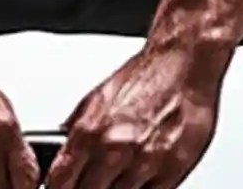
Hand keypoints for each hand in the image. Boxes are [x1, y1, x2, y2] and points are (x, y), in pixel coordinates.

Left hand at [46, 44, 226, 188]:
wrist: (183, 65)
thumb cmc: (145, 77)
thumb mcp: (97, 98)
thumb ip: (77, 126)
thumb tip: (63, 147)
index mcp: (90, 131)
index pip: (60, 179)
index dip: (58, 188)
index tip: (60, 188)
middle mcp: (115, 149)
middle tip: (94, 181)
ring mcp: (144, 163)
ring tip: (117, 178)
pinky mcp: (172, 170)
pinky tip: (139, 180)